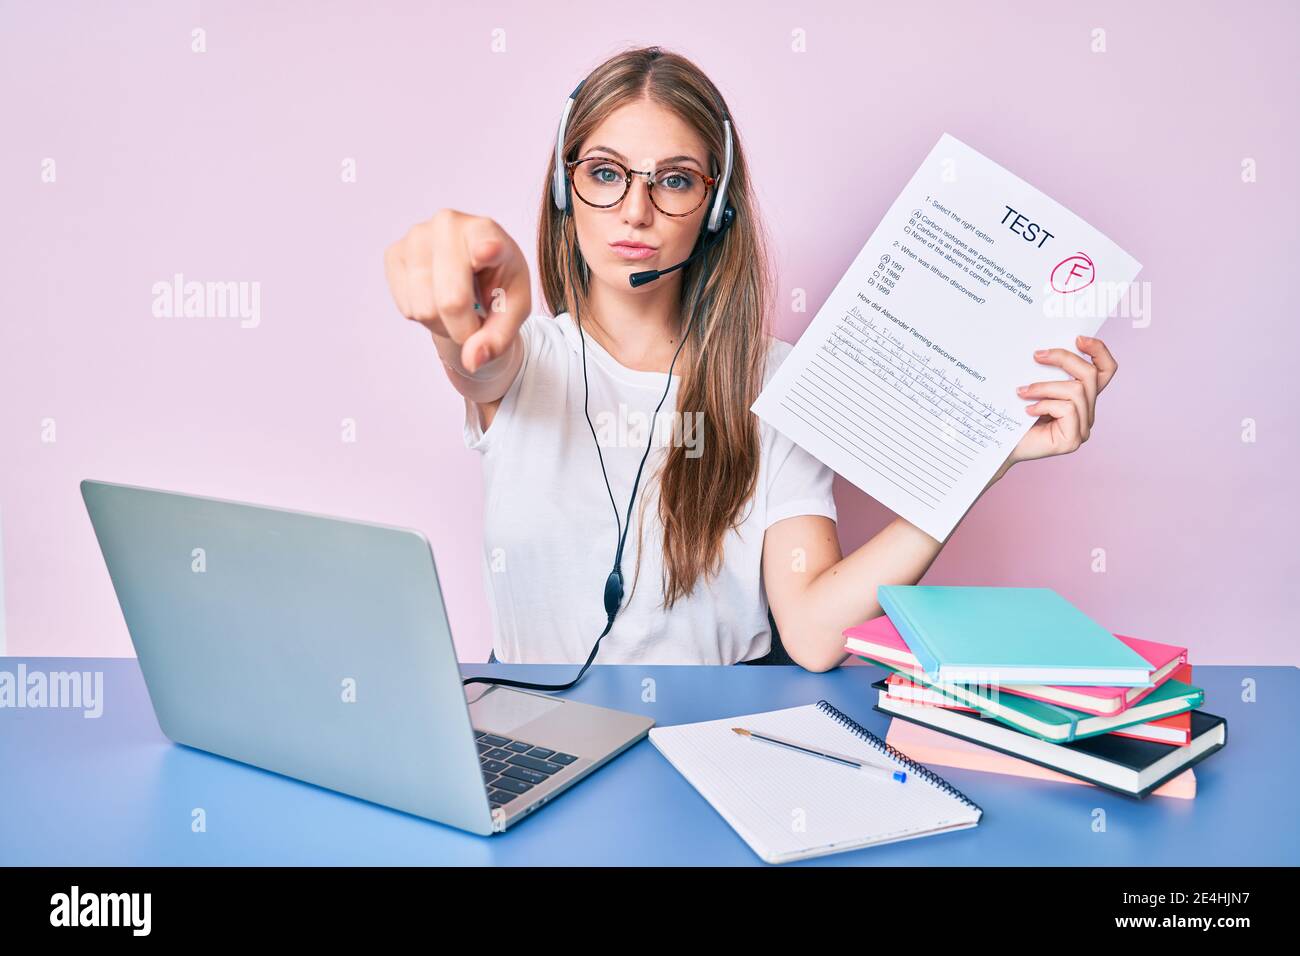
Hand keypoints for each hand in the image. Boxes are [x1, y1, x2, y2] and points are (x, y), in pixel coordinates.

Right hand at [384, 209, 530, 372]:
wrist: (471, 271)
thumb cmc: (498, 283)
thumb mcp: (513, 310)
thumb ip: (499, 338)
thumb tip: (473, 361)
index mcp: (487, 230)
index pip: (483, 241)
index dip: (484, 250)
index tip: (488, 251)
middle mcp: (448, 224)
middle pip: (451, 300)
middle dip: (464, 328)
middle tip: (475, 323)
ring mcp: (416, 236)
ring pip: (423, 309)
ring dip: (442, 325)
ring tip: (457, 309)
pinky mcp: (394, 253)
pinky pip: (406, 307)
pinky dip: (423, 317)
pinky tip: (435, 298)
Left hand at [1005, 335, 1118, 469]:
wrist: (998, 446)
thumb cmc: (1013, 416)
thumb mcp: (1034, 387)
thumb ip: (1047, 372)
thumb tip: (1045, 347)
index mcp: (1082, 398)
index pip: (1105, 370)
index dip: (1099, 351)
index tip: (1078, 339)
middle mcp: (1087, 412)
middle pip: (1090, 375)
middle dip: (1064, 359)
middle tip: (1036, 355)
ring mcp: (1082, 429)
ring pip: (1077, 391)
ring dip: (1045, 386)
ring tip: (1022, 392)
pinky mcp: (1072, 440)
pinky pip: (1067, 409)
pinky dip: (1044, 405)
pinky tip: (1028, 411)